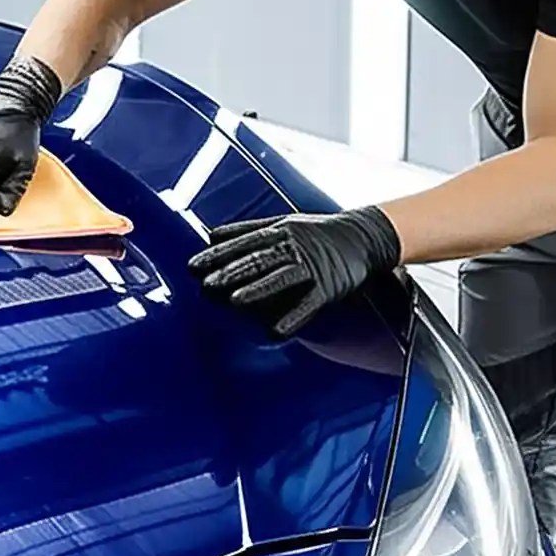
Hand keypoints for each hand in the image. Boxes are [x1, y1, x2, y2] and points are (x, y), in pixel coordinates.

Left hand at [187, 207, 400, 336]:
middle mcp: (292, 247)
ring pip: (281, 279)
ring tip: (234, 301)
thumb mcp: (281, 223)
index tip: (192, 267)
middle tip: (205, 286)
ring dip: (258, 290)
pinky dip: (292, 319)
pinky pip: (308, 305)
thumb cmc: (316, 232)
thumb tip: (210, 235)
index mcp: (278, 232)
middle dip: (231, 273)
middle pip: (258, 260)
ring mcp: (311, 267)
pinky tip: (274, 332)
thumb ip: (246, 231)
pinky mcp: (328, 287)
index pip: (243, 243)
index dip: (217, 256)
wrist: (363, 235)